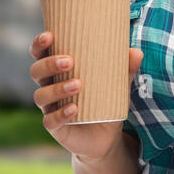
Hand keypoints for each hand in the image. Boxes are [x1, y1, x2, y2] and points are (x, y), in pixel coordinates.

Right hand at [29, 30, 142, 159]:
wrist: (106, 137)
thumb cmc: (106, 101)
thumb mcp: (117, 84)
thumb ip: (126, 68)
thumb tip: (137, 52)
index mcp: (58, 71)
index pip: (40, 54)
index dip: (39, 44)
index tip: (49, 36)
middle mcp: (48, 87)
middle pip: (36, 71)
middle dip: (49, 64)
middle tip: (70, 61)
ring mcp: (50, 108)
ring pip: (41, 96)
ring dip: (56, 89)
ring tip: (78, 85)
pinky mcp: (55, 127)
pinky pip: (50, 121)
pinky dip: (61, 114)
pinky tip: (74, 109)